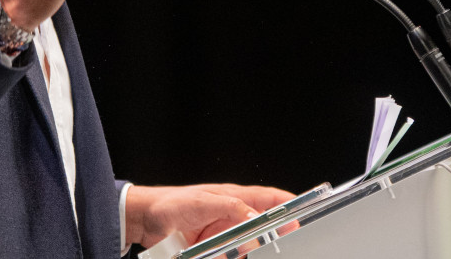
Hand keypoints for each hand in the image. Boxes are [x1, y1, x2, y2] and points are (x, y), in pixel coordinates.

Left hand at [125, 183, 296, 248]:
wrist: (146, 222)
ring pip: (248, 246)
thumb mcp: (202, 202)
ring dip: (245, 250)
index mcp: (234, 197)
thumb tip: (254, 215)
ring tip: (229, 248)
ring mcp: (225, 233)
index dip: (289, 204)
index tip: (304, 210)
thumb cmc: (171, 204)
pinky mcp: (215, 249)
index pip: (269, 198)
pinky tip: (219, 253)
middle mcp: (233, 215)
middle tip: (277, 238)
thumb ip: (230, 207)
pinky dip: (230, 257)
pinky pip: (231, 256)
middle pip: (264, 226)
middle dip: (272, 233)